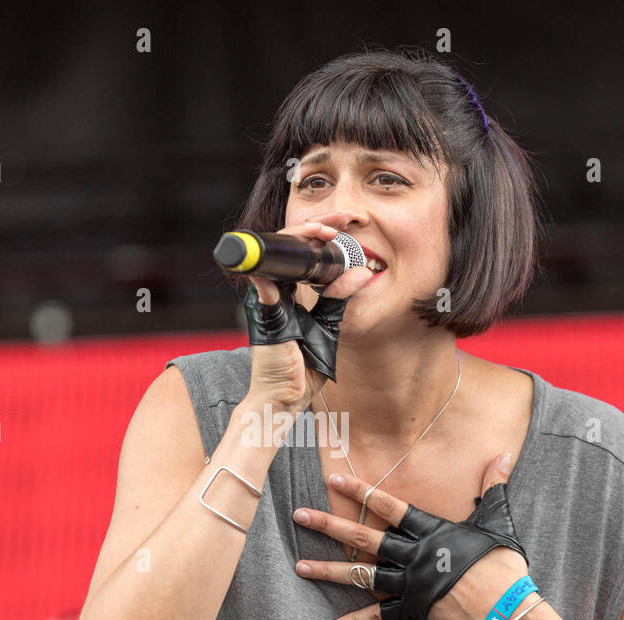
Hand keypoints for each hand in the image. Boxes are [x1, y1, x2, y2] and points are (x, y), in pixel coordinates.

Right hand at [243, 212, 374, 413]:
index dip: (319, 237)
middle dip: (312, 228)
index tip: (343, 226)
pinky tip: (292, 250)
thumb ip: (338, 300)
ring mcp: (267, 301)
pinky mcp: (263, 314)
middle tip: (338, 219)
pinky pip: (264, 284)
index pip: (302, 256)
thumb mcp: (327, 326)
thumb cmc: (302, 366)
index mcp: (290, 294)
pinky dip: (270, 266)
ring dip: (298, 239)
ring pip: (276, 257)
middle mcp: (276, 293)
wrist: (285, 396)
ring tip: (323, 230)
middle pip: (288, 249)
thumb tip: (360, 272)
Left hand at [292, 453, 531, 619]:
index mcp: (431, 531)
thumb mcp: (498, 519)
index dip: (362, 492)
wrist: (509, 607)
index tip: (334, 479)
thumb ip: (494, 485)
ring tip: (300, 566)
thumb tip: (504, 453)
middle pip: (363, 538)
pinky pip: (380, 617)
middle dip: (329, 526)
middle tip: (299, 516)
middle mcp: (414, 555)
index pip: (390, 506)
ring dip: (329, 571)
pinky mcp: (414, 610)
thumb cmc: (504, 563)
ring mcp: (411, 584)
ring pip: (362, 576)